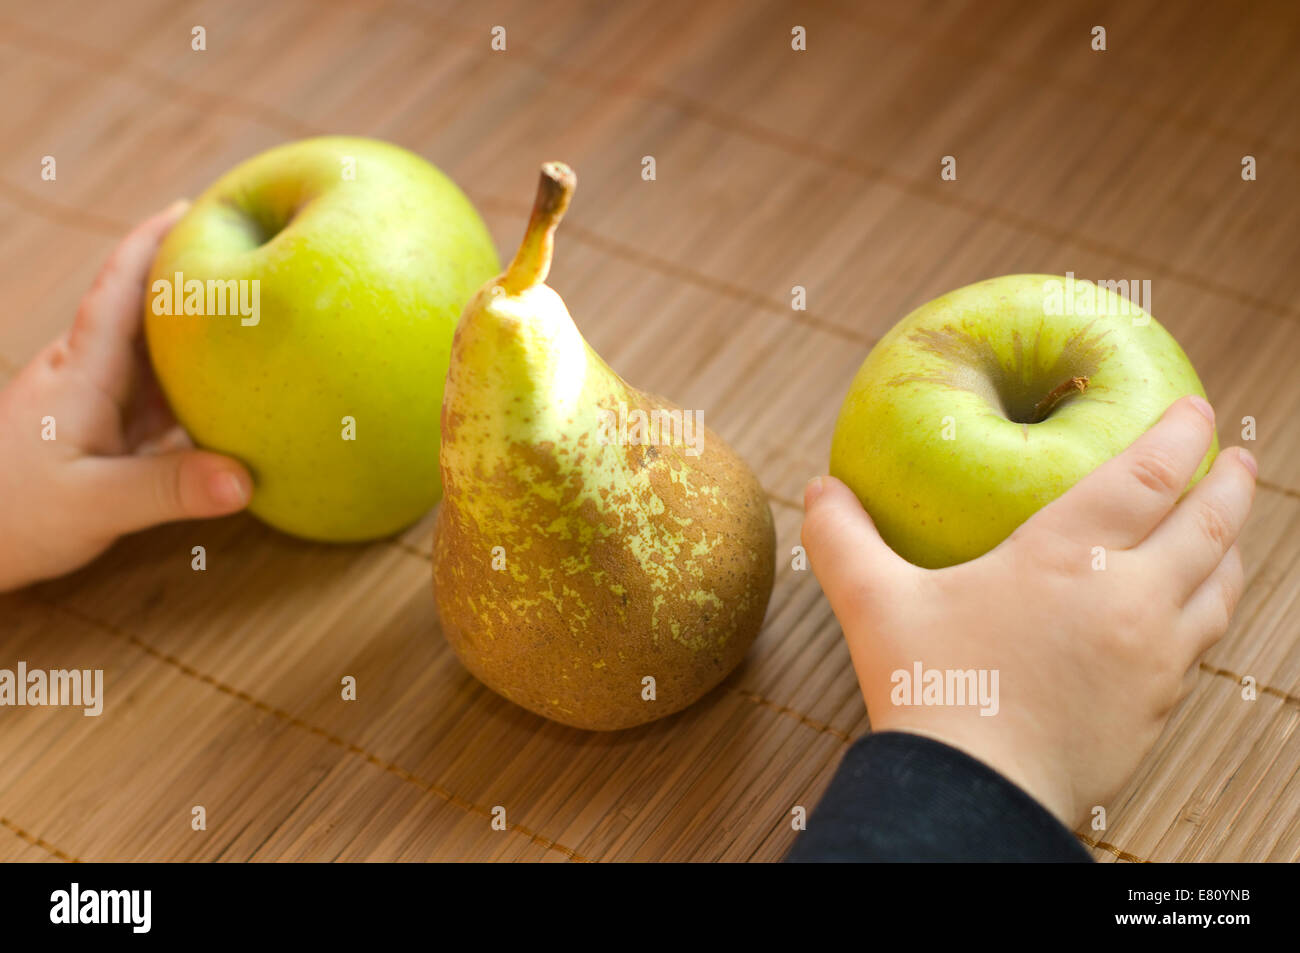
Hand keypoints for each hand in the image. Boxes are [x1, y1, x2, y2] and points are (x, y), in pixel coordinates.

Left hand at [0, 202, 251, 590]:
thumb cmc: (13, 519)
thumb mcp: (95, 508)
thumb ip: (170, 491)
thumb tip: (245, 480)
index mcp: (82, 375)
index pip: (117, 290)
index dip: (151, 243)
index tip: (192, 207)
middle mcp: (86, 376)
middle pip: (141, 308)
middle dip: (185, 276)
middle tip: (244, 253)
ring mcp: (90, 402)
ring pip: (150, 350)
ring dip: (192, 329)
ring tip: (249, 315)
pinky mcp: (96, 431)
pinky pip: (154, 392)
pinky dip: (191, 379)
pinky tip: (227, 390)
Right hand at [801, 395, 1255, 825]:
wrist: (977, 794)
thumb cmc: (929, 690)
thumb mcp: (874, 606)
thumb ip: (844, 540)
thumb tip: (818, 487)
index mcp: (1065, 557)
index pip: (1147, 476)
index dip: (1180, 433)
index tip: (1198, 407)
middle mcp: (1128, 597)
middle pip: (1208, 525)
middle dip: (1232, 484)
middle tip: (1240, 457)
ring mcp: (1154, 656)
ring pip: (1219, 586)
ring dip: (1232, 546)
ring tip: (1230, 529)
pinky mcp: (1159, 706)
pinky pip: (1201, 642)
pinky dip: (1210, 606)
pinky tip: (1192, 609)